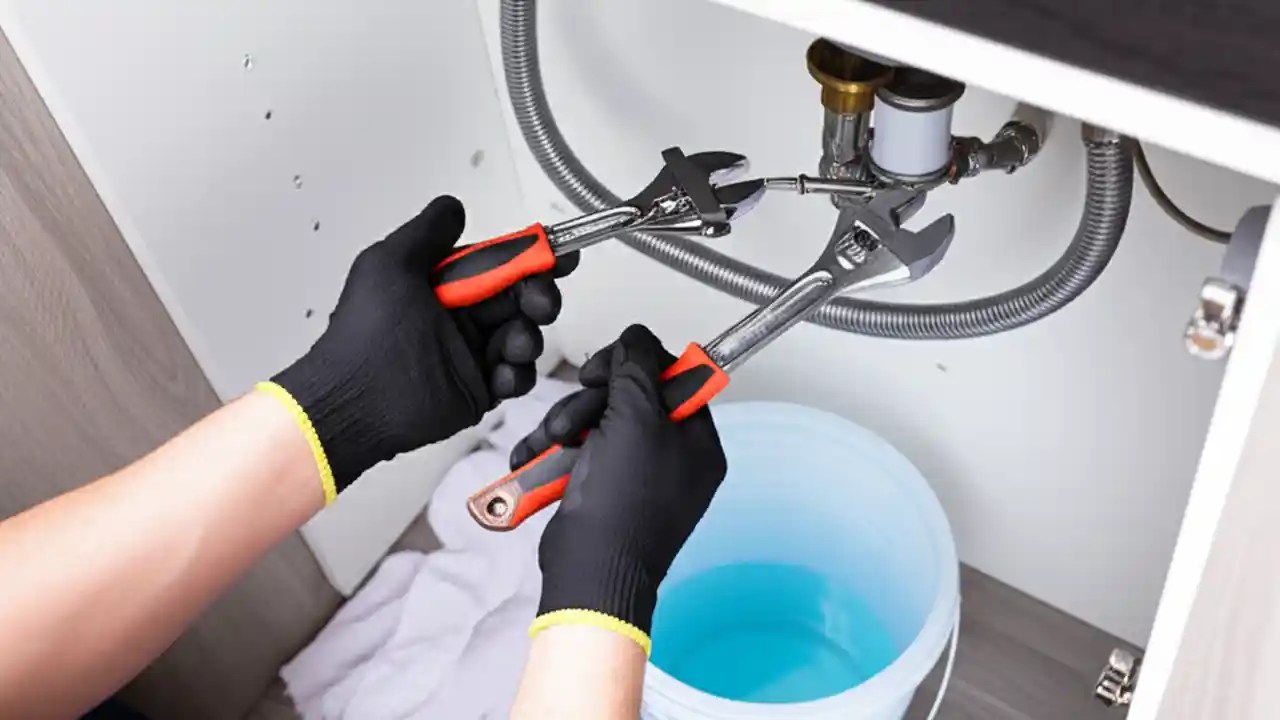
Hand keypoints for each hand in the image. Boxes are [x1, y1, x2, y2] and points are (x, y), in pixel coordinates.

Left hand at [270, 195, 576, 494]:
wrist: (355, 402)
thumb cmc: (364, 335)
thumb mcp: (389, 264)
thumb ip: (427, 233)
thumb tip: (452, 208)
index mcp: (442, 283)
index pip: (498, 261)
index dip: (531, 255)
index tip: (558, 253)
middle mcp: (459, 315)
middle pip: (521, 297)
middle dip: (539, 296)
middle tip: (540, 303)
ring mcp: (470, 354)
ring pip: (524, 336)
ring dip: (528, 336)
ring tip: (513, 345)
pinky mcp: (478, 389)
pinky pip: (516, 377)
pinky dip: (517, 374)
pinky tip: (500, 374)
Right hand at [515, 325, 725, 652]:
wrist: (590, 570)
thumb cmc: (622, 508)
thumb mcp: (634, 419)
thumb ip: (637, 369)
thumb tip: (637, 338)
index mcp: (697, 441)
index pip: (673, 376)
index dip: (634, 365)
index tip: (603, 370)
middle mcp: (673, 457)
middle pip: (629, 396)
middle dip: (590, 402)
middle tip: (574, 418)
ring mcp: (637, 475)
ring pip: (597, 421)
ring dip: (565, 425)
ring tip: (551, 445)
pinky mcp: (604, 489)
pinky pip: (580, 451)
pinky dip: (554, 452)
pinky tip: (535, 458)